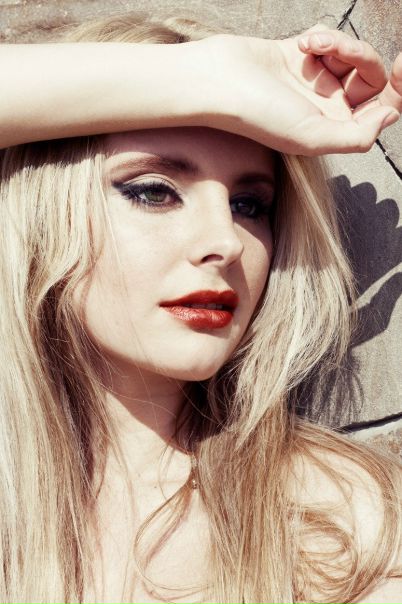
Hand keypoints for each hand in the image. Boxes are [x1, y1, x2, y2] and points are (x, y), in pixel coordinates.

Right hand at [196, 25, 401, 154]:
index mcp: (332, 130)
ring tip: (308, 44)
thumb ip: (358, 137)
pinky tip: (299, 42)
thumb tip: (390, 117)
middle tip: (337, 50)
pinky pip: (328, 38)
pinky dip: (320, 35)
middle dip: (359, 56)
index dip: (398, 89)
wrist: (218, 82)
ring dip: (336, 42)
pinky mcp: (299, 56)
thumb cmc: (259, 115)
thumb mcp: (312, 138)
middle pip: (369, 77)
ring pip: (350, 53)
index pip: (381, 110)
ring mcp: (313, 81)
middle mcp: (325, 107)